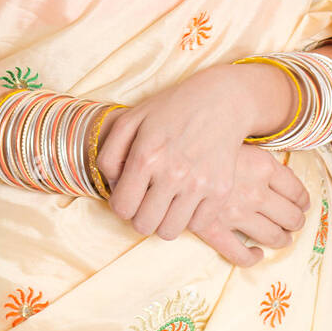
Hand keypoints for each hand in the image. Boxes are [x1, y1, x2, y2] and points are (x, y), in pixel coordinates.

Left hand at [94, 67, 309, 256]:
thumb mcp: (132, 119)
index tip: (130, 194)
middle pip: (143, 225)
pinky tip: (189, 196)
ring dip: (164, 219)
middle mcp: (173, 173)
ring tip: (167, 200)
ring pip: (169, 231)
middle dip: (141, 214)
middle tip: (148, 198)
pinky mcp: (221, 190)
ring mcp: (199, 183)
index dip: (122, 204)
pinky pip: (198, 225)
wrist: (221, 99)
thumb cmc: (171, 109)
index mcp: (146, 155)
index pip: (122, 208)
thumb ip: (110, 155)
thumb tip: (113, 188)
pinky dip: (191, 215)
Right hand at [185, 143, 311, 267]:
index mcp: (263, 166)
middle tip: (295, 223)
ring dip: (282, 240)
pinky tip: (256, 254)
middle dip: (296, 222)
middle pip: (290, 216)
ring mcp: (236, 213)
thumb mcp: (237, 137)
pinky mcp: (215, 229)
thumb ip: (258, 155)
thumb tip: (275, 169)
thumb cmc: (201, 134)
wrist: (167, 148)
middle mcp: (255, 192)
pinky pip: (240, 254)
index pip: (296, 191)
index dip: (303, 200)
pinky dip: (252, 258)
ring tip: (283, 238)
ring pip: (273, 236)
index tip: (303, 204)